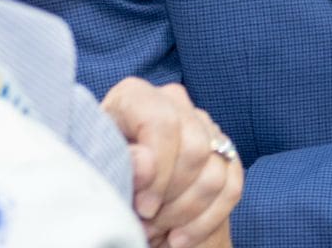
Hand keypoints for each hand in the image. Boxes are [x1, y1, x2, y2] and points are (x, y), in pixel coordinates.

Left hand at [101, 78, 242, 247]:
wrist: (121, 202)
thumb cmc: (103, 181)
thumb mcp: (100, 170)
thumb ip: (120, 163)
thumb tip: (144, 164)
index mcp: (135, 97)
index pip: (164, 123)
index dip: (158, 171)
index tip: (142, 207)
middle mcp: (174, 103)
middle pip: (195, 149)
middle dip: (171, 197)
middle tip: (144, 221)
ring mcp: (203, 125)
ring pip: (214, 173)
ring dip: (184, 213)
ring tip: (154, 230)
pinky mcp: (224, 152)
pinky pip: (231, 187)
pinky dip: (206, 220)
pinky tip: (178, 237)